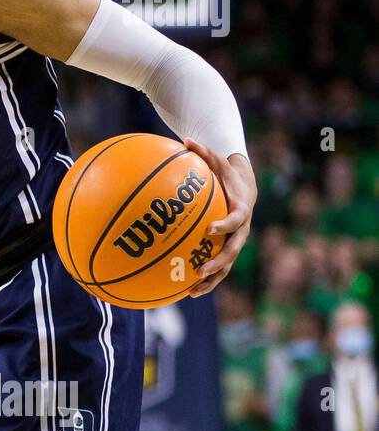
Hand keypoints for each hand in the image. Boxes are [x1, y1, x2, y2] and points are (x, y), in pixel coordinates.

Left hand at [184, 139, 255, 296]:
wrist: (245, 188)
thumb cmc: (226, 174)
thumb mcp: (218, 161)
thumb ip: (203, 152)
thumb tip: (185, 139)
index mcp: (240, 209)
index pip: (236, 220)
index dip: (225, 226)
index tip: (210, 230)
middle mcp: (241, 230)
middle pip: (233, 250)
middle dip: (218, 262)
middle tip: (200, 269)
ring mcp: (235, 241)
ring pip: (226, 265)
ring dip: (211, 279)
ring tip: (192, 291)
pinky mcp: (227, 248)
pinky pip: (217, 267)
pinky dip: (204, 279)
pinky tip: (185, 290)